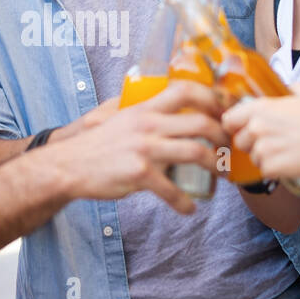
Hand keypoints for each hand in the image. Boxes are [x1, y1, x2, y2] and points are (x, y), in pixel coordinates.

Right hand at [46, 81, 225, 213]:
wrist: (69, 166)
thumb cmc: (98, 145)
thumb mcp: (121, 118)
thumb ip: (146, 112)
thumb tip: (172, 109)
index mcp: (145, 108)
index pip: (186, 90)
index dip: (213, 97)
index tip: (227, 109)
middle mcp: (148, 124)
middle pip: (201, 123)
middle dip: (223, 136)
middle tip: (230, 147)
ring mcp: (145, 149)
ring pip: (196, 152)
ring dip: (216, 166)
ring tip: (221, 175)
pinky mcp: (140, 174)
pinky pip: (173, 190)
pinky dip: (186, 203)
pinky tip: (189, 208)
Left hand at [222, 84, 299, 181]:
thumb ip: (294, 88)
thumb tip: (290, 86)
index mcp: (261, 108)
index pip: (229, 119)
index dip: (235, 126)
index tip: (242, 130)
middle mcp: (257, 128)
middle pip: (240, 141)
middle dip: (252, 144)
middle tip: (271, 144)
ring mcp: (262, 148)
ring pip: (253, 157)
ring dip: (264, 158)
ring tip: (284, 153)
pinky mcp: (270, 167)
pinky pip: (264, 171)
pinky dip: (274, 170)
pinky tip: (288, 163)